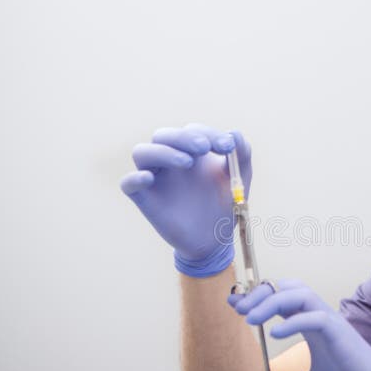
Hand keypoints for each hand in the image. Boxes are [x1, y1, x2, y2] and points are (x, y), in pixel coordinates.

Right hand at [120, 123, 251, 276]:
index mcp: (190, 150)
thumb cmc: (224, 204)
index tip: (227, 146)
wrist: (214, 239)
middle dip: (184, 138)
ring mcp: (154, 177)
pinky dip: (135, 177)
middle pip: (163, 135)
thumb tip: (234, 133)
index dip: (209, 134)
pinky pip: (128, 183)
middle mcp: (168, 159)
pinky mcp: (144, 198)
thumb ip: (241, 154)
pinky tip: (150, 178)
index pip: (192, 131)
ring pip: (142, 152)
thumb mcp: (239, 178)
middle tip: (204, 147)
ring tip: (187, 162)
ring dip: (163, 152)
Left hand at [229, 280, 370, 370]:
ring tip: (249, 318)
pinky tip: (275, 333)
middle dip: (261, 293)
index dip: (257, 299)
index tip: (234, 304)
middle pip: (289, 286)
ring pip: (301, 294)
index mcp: (314, 326)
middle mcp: (322, 319)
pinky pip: (316, 317)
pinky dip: (294, 321)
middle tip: (239, 309)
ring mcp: (333, 324)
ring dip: (272, 301)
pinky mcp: (342, 335)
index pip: (283, 299)